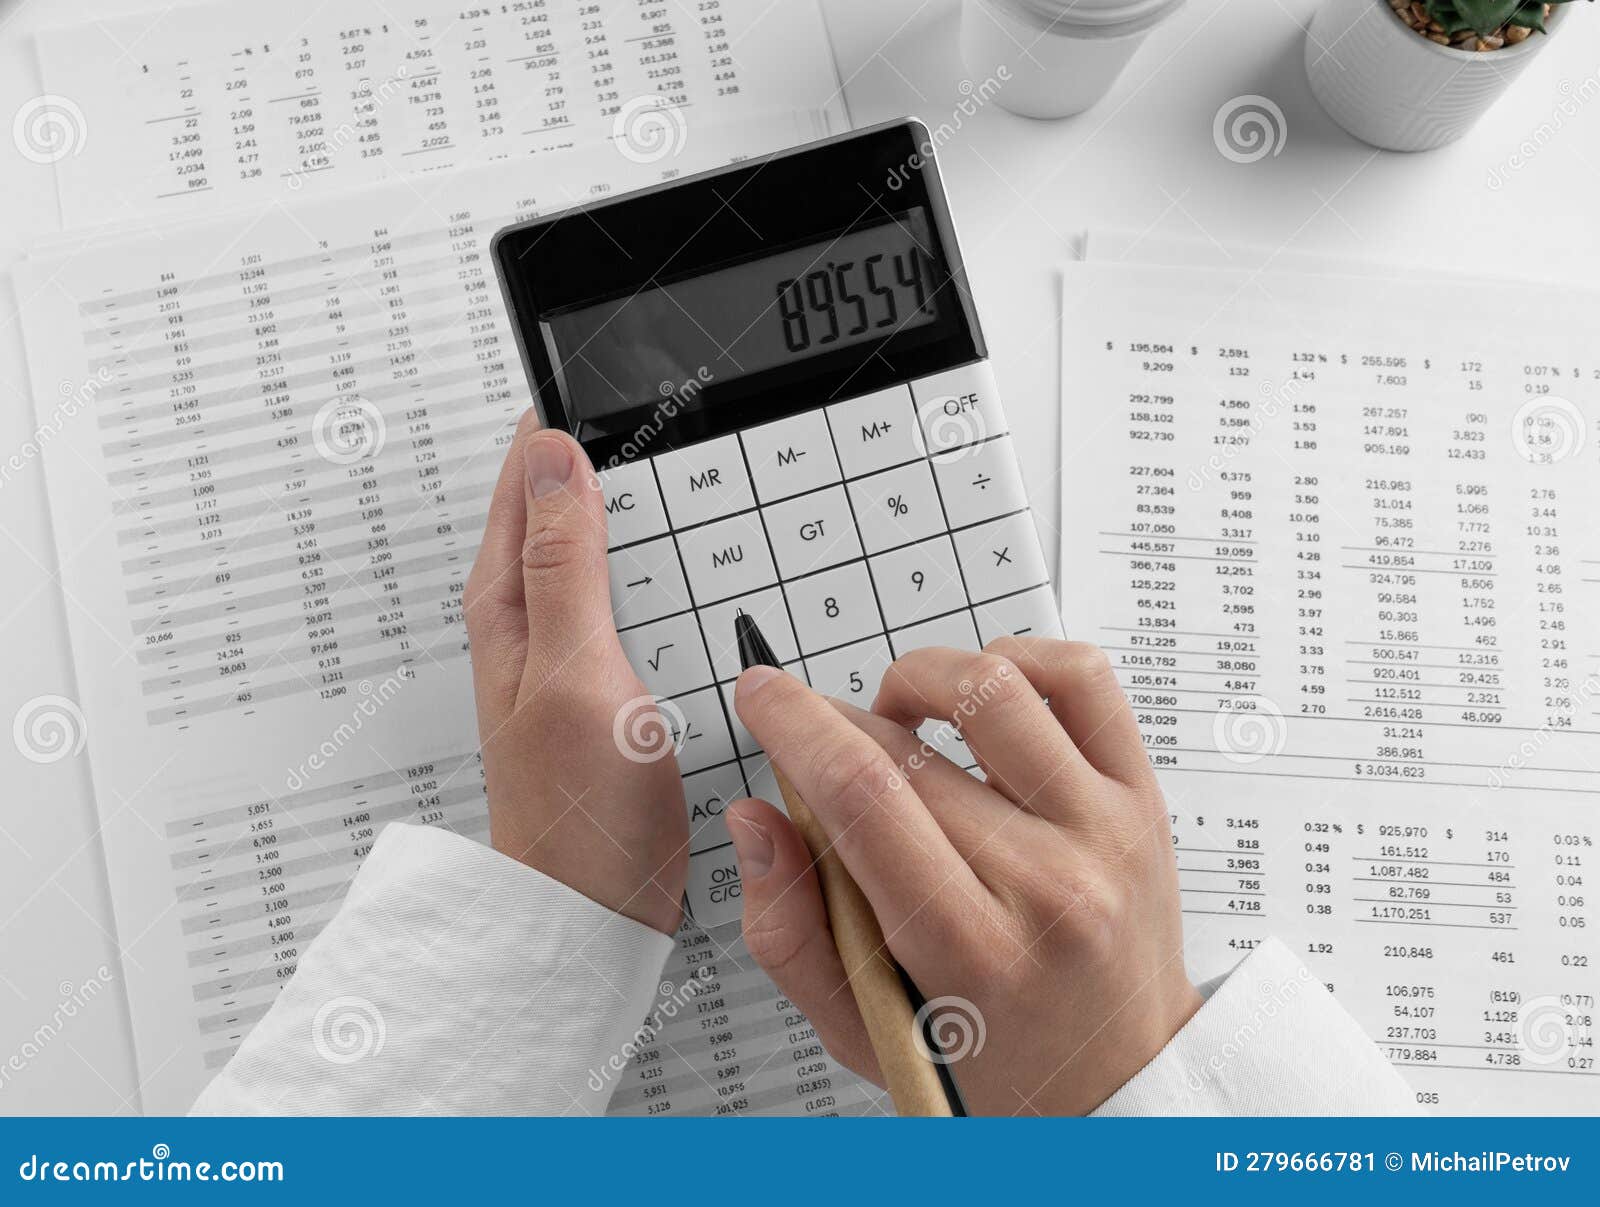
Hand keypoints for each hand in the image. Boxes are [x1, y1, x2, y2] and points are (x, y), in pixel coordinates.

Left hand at [464, 412, 687, 934]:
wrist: (594, 909)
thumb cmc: (573, 815)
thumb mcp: (574, 672)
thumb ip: (565, 566)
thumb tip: (556, 458)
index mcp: (506, 599)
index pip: (527, 472)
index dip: (564, 415)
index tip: (611, 368)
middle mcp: (528, 614)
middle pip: (562, 496)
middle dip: (604, 442)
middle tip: (658, 389)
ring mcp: (569, 644)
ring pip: (600, 539)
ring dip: (635, 498)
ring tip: (680, 445)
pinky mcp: (607, 674)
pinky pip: (630, 590)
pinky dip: (661, 560)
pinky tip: (696, 558)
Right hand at [726, 638, 1201, 1113]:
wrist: (1115, 1082)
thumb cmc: (987, 1058)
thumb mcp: (860, 1026)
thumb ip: (788, 928)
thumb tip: (754, 817)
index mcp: (970, 948)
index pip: (865, 797)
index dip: (796, 726)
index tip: (761, 695)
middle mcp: (1049, 882)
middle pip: (909, 748)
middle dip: (835, 722)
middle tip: (817, 742)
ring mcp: (1106, 832)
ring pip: (995, 688)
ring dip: (921, 678)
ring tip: (900, 719)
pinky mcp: (1142, 798)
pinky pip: (1083, 678)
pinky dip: (1019, 659)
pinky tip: (984, 701)